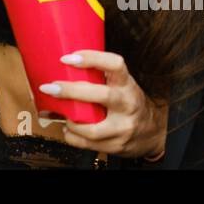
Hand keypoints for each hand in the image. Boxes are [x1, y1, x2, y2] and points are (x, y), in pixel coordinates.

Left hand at [37, 49, 168, 158]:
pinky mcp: (117, 145)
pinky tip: (69, 130)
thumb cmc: (128, 102)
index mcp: (127, 84)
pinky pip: (88, 144)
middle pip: (101, 95)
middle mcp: (128, 104)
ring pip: (92, 128)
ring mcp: (123, 127)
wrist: (153, 131)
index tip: (68, 58)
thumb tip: (59, 70)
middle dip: (71, 91)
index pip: (114, 64)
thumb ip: (99, 77)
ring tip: (63, 115)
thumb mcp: (121, 85)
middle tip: (50, 87)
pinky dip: (73, 137)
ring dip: (71, 122)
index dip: (91, 58)